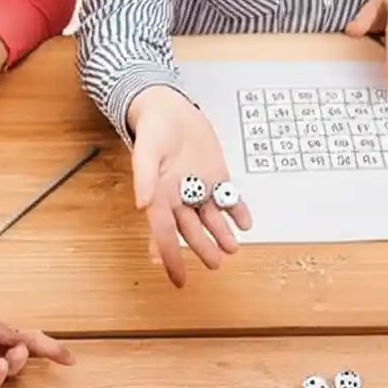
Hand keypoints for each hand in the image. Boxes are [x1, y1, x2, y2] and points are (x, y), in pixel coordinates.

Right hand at [128, 86, 252, 287]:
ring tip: (232, 248)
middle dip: (203, 248)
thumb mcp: (146, 152)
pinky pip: (229, 199)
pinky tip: (245, 222)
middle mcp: (179, 198)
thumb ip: (144, 178)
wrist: (171, 108)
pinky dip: (237, 211)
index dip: (170, 258)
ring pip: (211, 220)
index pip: (164, 235)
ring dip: (221, 235)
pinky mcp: (216, 177)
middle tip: (216, 263)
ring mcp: (199, 189)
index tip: (179, 279)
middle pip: (190, 231)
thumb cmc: (154, 130)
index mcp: (158, 197)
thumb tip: (142, 205)